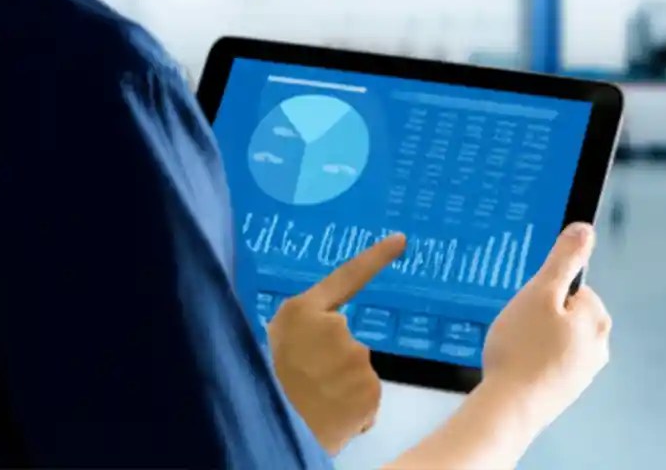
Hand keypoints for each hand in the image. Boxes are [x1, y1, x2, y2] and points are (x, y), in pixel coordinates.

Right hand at [269, 233, 406, 455]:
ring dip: (343, 388)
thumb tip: (332, 327)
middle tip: (307, 381)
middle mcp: (336, 327)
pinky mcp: (369, 388)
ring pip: (358, 373)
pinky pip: (366, 399)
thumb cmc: (265, 379)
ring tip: (314, 401)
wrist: (270, 427)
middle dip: (335, 364)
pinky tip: (329, 415)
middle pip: (349, 343)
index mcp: (303, 311)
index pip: (347, 276)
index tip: (401, 238)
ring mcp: (355, 358)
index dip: (375, 257)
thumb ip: (306, 327)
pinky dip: (353, 410)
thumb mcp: (274, 340)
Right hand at [481, 223, 610, 432]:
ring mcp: (583, 371)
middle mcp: (598, 346)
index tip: (529, 308)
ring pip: (554, 337)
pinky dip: (532, 361)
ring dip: (534, 339)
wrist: (509, 409)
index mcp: (597, 319)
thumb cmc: (522, 352)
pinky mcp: (565, 389)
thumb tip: (584, 231)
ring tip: (516, 350)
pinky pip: (547, 361)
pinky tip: (516, 367)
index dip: (545, 292)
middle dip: (540, 316)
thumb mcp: (540, 291)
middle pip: (565, 312)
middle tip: (520, 329)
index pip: (574, 287)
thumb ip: (564, 259)